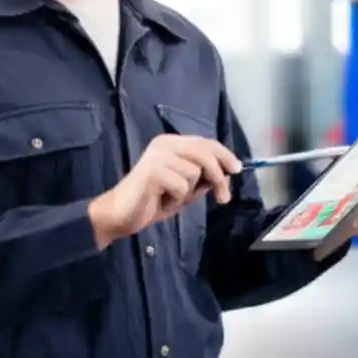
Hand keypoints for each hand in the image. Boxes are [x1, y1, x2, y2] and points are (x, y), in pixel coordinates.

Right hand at [88, 134, 239, 248]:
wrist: (120, 215)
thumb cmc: (152, 201)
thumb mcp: (184, 189)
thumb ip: (203, 178)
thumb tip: (228, 171)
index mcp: (172, 143)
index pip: (206, 143)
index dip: (225, 155)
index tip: (237, 169)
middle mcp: (165, 144)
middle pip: (205, 153)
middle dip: (219, 176)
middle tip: (223, 198)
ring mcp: (158, 156)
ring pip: (195, 173)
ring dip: (188, 192)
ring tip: (170, 198)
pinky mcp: (153, 171)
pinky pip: (182, 186)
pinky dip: (176, 200)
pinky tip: (161, 201)